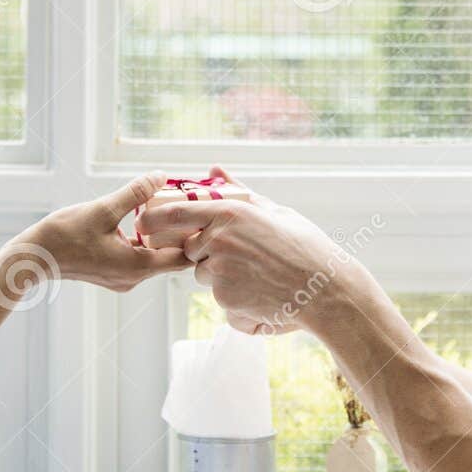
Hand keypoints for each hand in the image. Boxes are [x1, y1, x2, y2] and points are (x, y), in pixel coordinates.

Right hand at [12, 171, 192, 293]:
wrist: (33, 258)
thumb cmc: (64, 236)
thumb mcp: (102, 209)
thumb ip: (134, 193)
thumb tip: (161, 176)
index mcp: (137, 266)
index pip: (183, 259)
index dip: (196, 238)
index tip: (201, 216)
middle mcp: (134, 278)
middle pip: (171, 258)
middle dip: (181, 234)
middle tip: (188, 207)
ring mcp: (123, 279)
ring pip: (154, 258)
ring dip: (161, 237)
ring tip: (168, 210)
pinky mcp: (113, 274)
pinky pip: (138, 259)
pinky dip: (145, 242)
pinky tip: (141, 222)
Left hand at [134, 167, 386, 335]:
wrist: (327, 292)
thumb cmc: (306, 247)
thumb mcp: (274, 211)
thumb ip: (238, 191)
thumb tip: (214, 168)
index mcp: (228, 214)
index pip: (173, 214)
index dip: (154, 220)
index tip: (145, 225)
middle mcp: (218, 242)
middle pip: (192, 251)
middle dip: (208, 254)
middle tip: (246, 257)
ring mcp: (219, 274)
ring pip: (206, 277)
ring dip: (222, 278)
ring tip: (260, 276)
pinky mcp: (225, 302)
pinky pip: (220, 301)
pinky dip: (236, 301)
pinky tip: (264, 294)